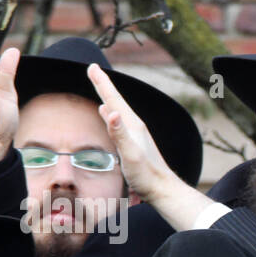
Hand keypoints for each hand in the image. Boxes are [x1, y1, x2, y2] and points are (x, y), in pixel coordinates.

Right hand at [86, 63, 210, 228]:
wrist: (163, 189)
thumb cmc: (147, 176)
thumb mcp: (131, 155)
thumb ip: (120, 134)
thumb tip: (110, 111)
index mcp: (133, 125)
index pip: (113, 100)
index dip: (102, 83)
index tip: (92, 67)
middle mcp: (135, 126)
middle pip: (116, 100)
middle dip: (103, 84)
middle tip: (93, 69)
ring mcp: (136, 134)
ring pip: (117, 109)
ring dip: (107, 96)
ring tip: (100, 86)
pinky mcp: (135, 142)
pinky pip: (119, 121)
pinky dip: (111, 112)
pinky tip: (108, 113)